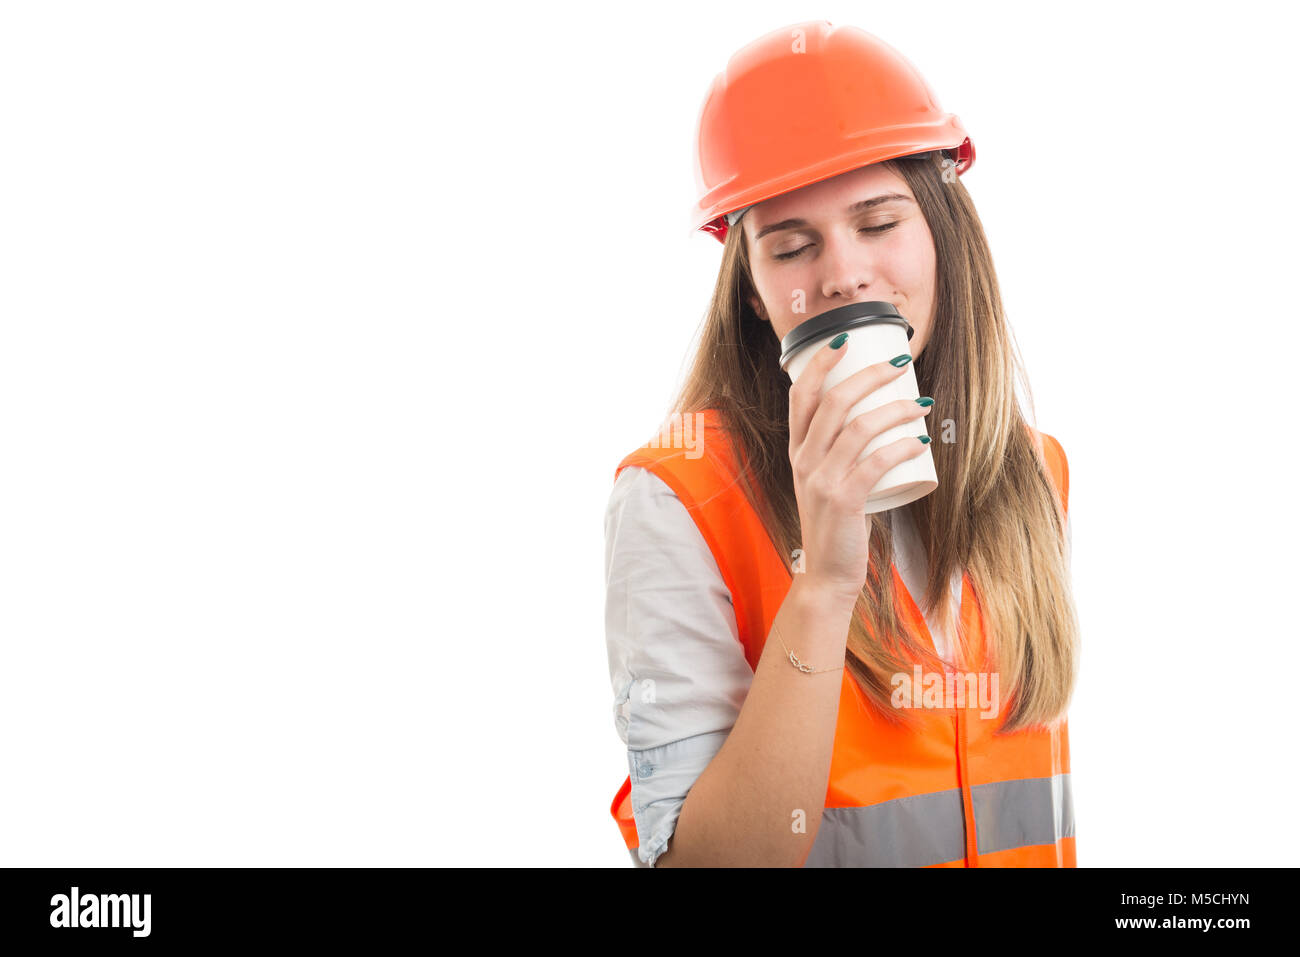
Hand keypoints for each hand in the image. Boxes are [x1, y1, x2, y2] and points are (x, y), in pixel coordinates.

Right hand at [787, 338, 933, 603]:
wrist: (827, 574)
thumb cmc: (835, 524)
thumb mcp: (825, 481)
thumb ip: (840, 453)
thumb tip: (879, 419)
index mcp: (797, 450)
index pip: (800, 394)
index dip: (821, 363)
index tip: (846, 340)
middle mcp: (803, 460)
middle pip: (834, 401)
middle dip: (870, 374)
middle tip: (901, 363)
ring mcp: (821, 480)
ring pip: (858, 427)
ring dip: (896, 409)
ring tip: (923, 404)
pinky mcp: (843, 500)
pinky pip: (874, 462)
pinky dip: (899, 446)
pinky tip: (919, 440)